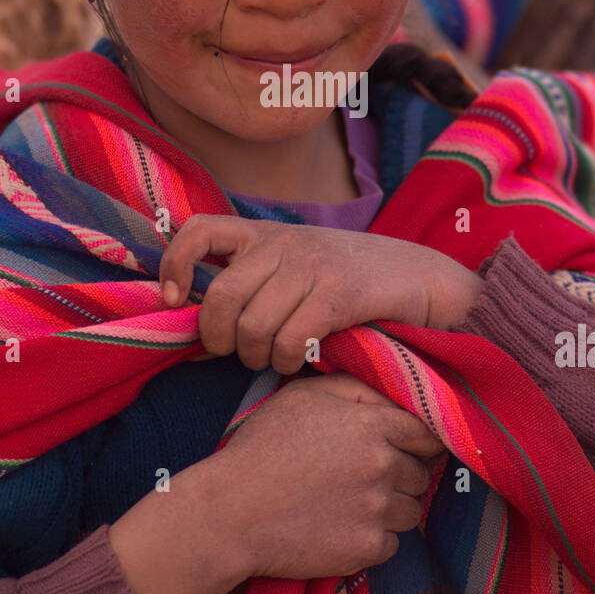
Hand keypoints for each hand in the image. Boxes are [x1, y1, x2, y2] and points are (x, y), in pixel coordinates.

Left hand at [158, 214, 483, 372]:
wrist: (421, 278)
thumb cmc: (351, 284)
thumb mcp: (296, 268)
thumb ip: (252, 287)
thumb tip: (196, 332)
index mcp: (266, 233)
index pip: (199, 231)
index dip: (174, 265)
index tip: (173, 299)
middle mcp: (285, 241)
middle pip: (219, 297)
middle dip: (217, 338)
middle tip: (234, 351)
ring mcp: (312, 265)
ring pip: (252, 326)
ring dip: (255, 356)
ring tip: (272, 358)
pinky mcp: (339, 293)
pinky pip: (290, 340)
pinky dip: (287, 362)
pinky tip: (299, 361)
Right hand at [203, 372, 448, 578]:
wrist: (231, 513)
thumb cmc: (263, 448)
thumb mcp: (302, 396)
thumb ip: (353, 388)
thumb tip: (392, 394)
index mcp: (371, 425)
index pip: (428, 433)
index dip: (422, 442)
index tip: (410, 449)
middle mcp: (382, 465)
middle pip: (421, 473)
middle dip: (402, 475)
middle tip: (365, 478)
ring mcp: (377, 509)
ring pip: (411, 510)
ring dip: (391, 508)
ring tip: (351, 503)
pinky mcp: (367, 547)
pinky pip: (392, 543)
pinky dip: (373, 538)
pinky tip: (341, 527)